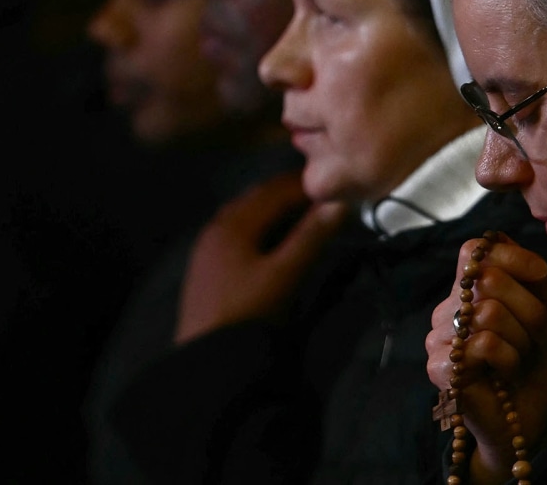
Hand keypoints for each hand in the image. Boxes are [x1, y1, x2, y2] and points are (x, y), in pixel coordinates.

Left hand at [174, 172, 346, 343]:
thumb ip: (311, 238)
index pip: (275, 190)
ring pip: (247, 213)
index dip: (307, 185)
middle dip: (291, 193)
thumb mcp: (285, 276)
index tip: (336, 184)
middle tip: (325, 197)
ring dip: (276, 209)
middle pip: (258, 197)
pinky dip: (262, 226)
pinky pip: (239, 231)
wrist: (206, 362)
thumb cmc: (248, 315)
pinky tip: (276, 239)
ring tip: (306, 215)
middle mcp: (216, 227)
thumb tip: (339, 203)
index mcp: (233, 224)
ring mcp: (208, 246)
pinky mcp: (208, 266)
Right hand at [425, 234, 546, 483]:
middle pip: (489, 278)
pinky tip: (504, 375)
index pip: (475, 249)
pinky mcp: (440, 367)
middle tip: (532, 338)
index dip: (511, 255)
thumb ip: (530, 275)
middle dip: (529, 309)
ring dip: (521, 339)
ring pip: (489, 311)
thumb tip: (500, 237)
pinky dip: (508, 359)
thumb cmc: (537, 363)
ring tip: (517, 359)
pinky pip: (482, 344)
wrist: (534, 416)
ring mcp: (439, 337)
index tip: (539, 274)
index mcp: (470, 290)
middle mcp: (449, 308)